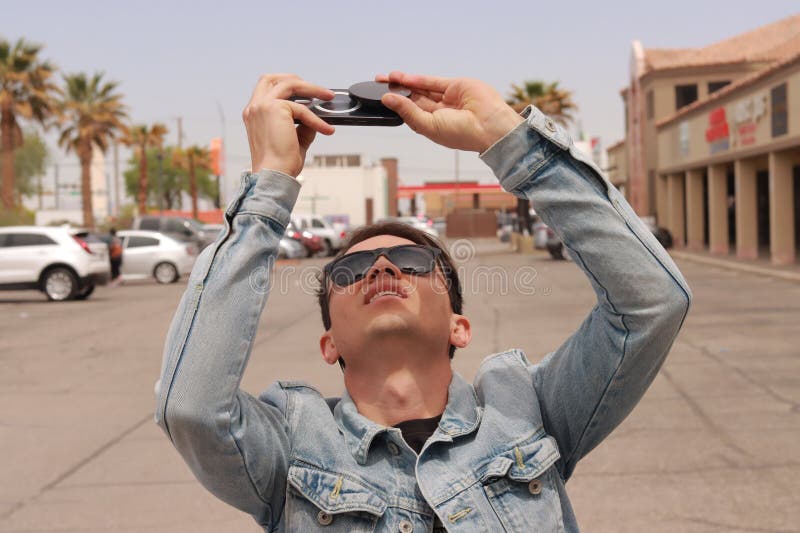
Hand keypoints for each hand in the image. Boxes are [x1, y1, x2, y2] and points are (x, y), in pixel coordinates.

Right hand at [242, 74, 335, 176]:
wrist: (274, 175)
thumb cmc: (280, 164)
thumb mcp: (293, 139)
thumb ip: (302, 126)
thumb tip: (315, 116)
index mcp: (253, 115)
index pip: (267, 90)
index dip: (287, 88)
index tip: (305, 94)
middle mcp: (254, 108)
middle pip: (273, 78)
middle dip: (296, 80)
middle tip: (317, 90)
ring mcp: (261, 106)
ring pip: (289, 84)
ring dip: (312, 88)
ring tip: (328, 97)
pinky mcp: (274, 109)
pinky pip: (302, 109)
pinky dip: (317, 119)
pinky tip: (326, 129)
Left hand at [377, 72, 523, 152]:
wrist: (490, 126)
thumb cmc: (462, 134)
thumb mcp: (428, 125)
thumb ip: (407, 111)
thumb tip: (388, 99)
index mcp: (435, 126)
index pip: (411, 113)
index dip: (397, 105)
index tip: (380, 99)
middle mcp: (441, 112)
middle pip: (414, 99)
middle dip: (397, 92)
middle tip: (378, 85)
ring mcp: (449, 98)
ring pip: (422, 88)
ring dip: (404, 83)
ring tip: (385, 78)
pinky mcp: (456, 86)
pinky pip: (433, 82)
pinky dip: (417, 79)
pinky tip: (402, 77)